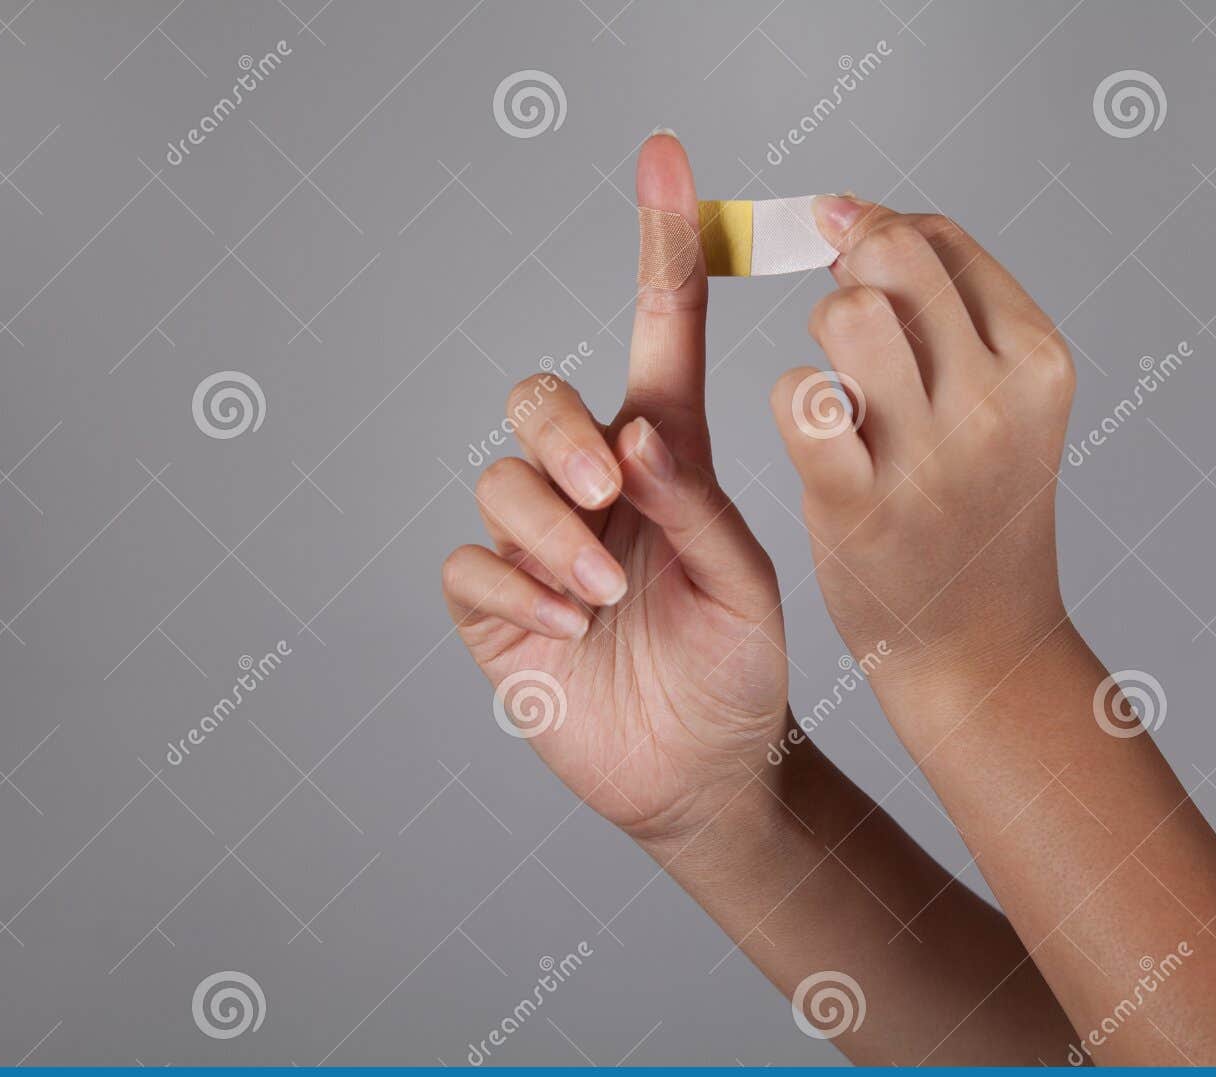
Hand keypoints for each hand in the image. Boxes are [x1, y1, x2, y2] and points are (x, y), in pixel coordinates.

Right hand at [443, 134, 786, 843]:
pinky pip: (471, 564)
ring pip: (496, 479)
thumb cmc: (738, 672)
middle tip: (606, 492)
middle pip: (538, 398)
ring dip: (547, 532)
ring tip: (600, 593)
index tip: (667, 160)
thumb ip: (696, 507)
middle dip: (560, 434)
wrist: (705, 776)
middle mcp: (595, 490)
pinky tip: (564, 629)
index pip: (657, 337)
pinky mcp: (496, 608)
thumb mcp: (744, 586)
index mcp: (668, 463)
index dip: (659, 251)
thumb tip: (632, 436)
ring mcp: (539, 548)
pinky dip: (515, 590)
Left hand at [769, 197, 1078, 681]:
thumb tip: (852, 213)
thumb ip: (948, 307)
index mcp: (1039, 360)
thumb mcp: (1002, 401)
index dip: (879, 231)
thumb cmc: (974, 507)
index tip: (855, 259)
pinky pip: (800, 398)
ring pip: (844, 313)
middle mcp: (995, 400)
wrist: (977, 642)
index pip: (941, 236)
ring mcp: (930, 455)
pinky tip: (816, 433)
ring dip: (821, 332)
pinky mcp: (861, 505)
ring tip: (840, 382)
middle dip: (847, 264)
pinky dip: (793, 398)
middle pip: (892, 253)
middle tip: (848, 319)